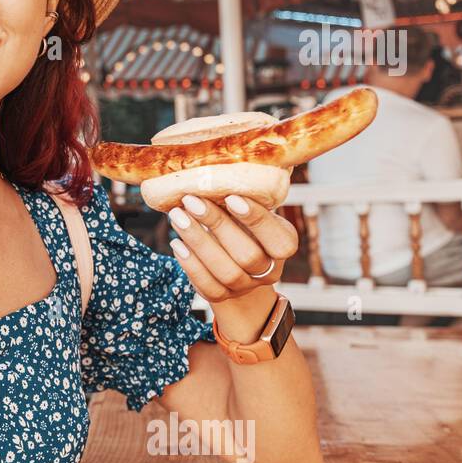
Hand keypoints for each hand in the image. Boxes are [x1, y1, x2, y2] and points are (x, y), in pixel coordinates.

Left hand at [165, 193, 297, 303]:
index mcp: (284, 245)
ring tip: (177, 216)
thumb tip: (216, 167)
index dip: (256, 220)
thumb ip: (244, 197)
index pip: (278, 239)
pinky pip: (207, 286)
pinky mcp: (223, 296)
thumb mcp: (252, 211)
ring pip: (225, 271)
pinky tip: (177, 243)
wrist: (237, 264)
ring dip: (198, 242)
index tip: (232, 197)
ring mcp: (246, 286)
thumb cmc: (244, 225)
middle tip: (191, 200)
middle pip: (247, 255)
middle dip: (217, 225)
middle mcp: (270, 270)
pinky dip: (191, 265)